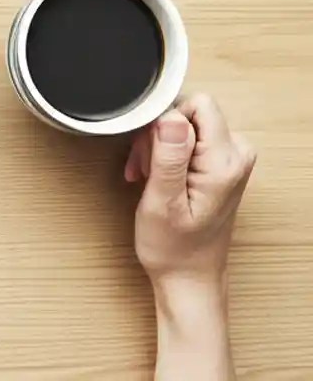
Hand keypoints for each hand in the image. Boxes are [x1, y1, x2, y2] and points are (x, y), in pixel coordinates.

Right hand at [124, 94, 255, 380]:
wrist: (188, 275)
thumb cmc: (174, 247)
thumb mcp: (162, 202)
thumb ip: (169, 157)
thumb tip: (170, 118)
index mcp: (224, 162)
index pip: (198, 106)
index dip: (164, 121)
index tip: (149, 151)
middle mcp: (236, 155)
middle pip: (191, 113)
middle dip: (158, 134)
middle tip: (144, 168)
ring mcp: (230, 159)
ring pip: (186, 124)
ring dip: (158, 146)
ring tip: (148, 177)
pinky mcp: (221, 164)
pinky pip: (189, 139)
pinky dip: (166, 153)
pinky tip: (154, 176)